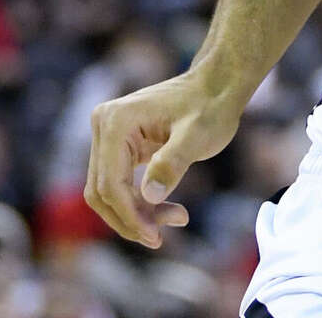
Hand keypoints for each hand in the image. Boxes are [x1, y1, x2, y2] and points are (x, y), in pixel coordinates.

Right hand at [85, 69, 243, 246]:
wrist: (218, 85)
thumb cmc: (211, 105)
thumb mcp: (199, 135)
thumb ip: (174, 162)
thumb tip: (149, 196)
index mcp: (116, 121)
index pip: (110, 183)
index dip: (130, 216)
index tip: (154, 237)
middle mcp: (104, 125)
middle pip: (103, 191)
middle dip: (132, 218)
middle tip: (162, 235)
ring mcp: (108, 135)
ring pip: (108, 192)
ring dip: (136, 214)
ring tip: (175, 218)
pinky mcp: (118, 145)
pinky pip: (119, 184)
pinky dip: (138, 203)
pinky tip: (167, 210)